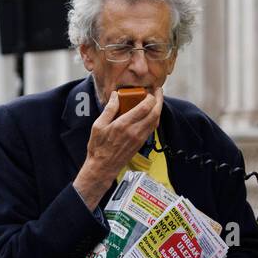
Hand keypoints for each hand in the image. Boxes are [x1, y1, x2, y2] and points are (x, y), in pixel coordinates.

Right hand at [73, 87, 164, 207]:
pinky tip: (151, 114)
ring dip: (159, 109)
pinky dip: (155, 118)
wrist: (103, 167)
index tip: (149, 90)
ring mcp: (139, 138)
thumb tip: (115, 95)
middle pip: (155, 112)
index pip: (145, 107)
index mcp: (123, 124)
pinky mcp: (140, 143)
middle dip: (159, 100)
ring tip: (156, 100)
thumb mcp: (98, 126)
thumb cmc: (98, 147)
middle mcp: (134, 131)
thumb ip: (109, 109)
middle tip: (158, 91)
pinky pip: (152, 128)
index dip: (151, 96)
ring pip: (156, 121)